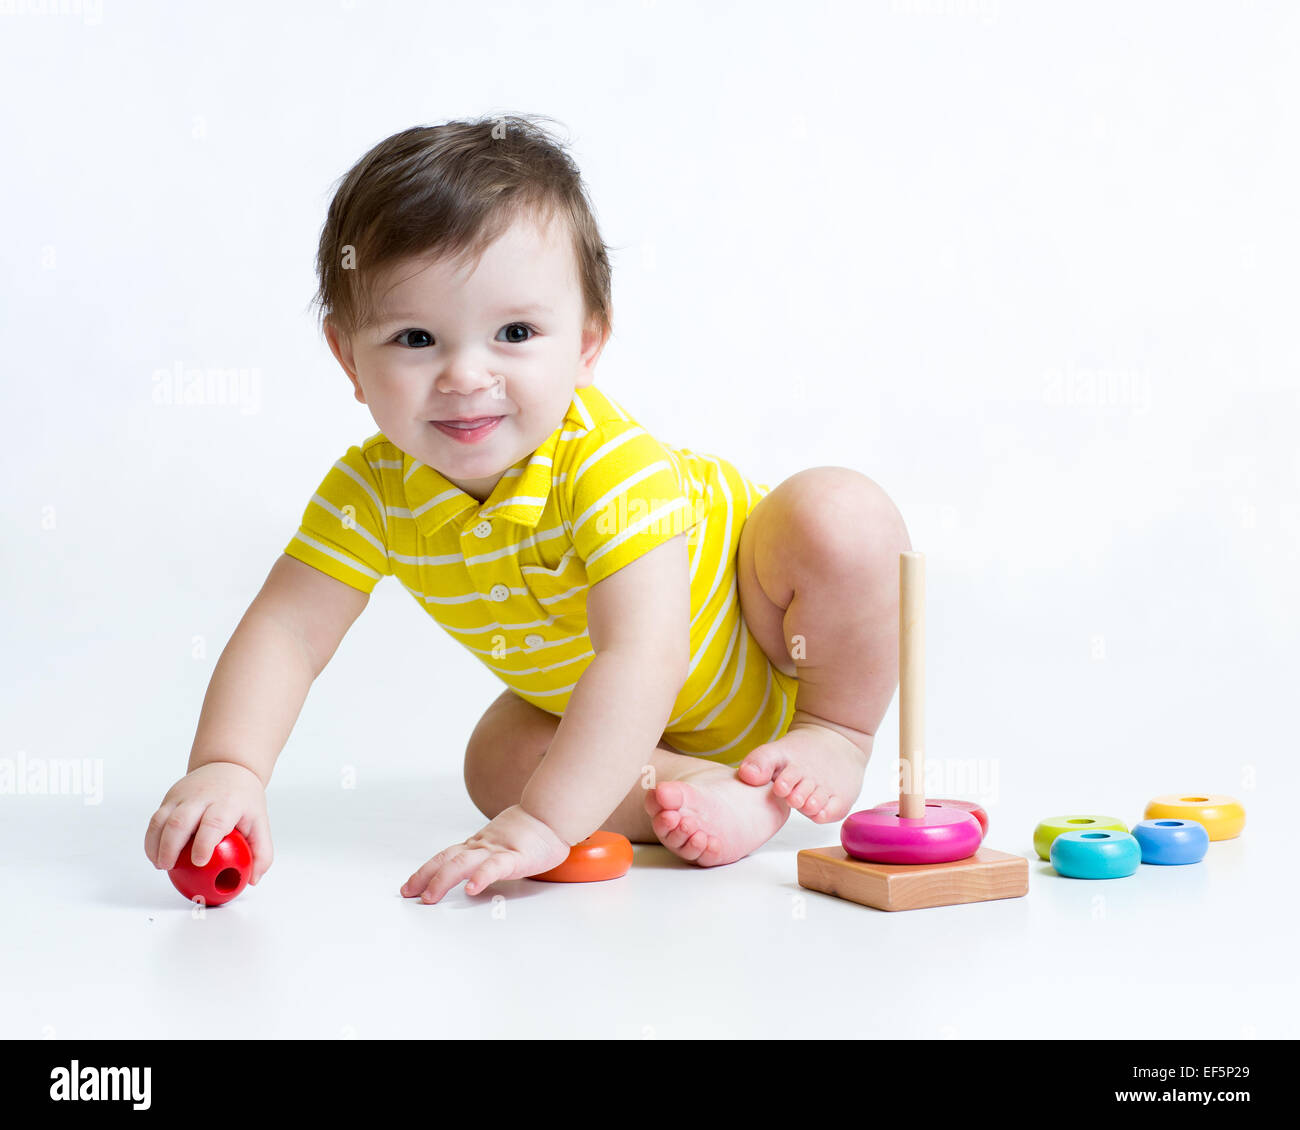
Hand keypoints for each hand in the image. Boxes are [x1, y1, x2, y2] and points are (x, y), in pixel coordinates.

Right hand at [144, 761, 273, 883]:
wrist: (229, 767)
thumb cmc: (244, 799)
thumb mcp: (260, 822)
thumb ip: (261, 852)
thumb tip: (252, 880)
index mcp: (228, 802)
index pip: (214, 822)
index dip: (205, 842)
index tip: (199, 861)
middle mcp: (203, 796)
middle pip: (180, 821)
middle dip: (171, 847)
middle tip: (170, 868)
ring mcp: (183, 795)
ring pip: (161, 819)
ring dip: (156, 845)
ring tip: (161, 865)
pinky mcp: (170, 797)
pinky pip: (155, 819)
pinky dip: (151, 839)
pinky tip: (155, 855)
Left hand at [400, 804, 572, 903]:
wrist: (552, 814)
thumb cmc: (529, 832)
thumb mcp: (499, 843)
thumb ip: (483, 856)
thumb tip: (468, 874)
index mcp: (478, 845)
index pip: (444, 856)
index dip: (424, 870)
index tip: (409, 887)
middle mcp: (482, 846)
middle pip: (447, 859)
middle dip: (425, 877)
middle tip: (410, 893)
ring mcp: (497, 850)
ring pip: (463, 863)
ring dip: (442, 880)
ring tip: (430, 897)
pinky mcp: (516, 856)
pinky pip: (495, 867)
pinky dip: (481, 877)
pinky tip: (472, 889)